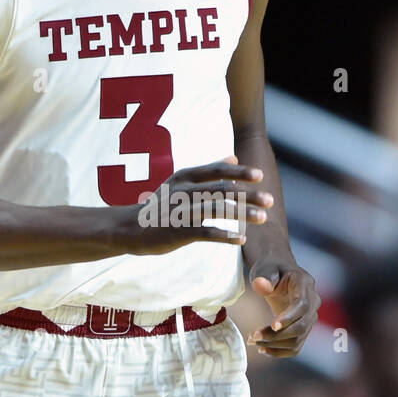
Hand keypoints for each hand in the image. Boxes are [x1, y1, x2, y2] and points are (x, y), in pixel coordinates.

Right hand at [123, 156, 272, 256]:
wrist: (127, 228)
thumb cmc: (159, 205)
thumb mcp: (179, 182)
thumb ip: (207, 171)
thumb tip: (233, 156)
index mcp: (184, 177)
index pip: (216, 171)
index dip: (239, 172)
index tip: (259, 175)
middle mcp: (183, 191)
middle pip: (221, 189)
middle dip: (248, 195)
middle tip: (270, 200)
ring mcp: (180, 211)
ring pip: (217, 210)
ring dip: (243, 214)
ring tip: (263, 219)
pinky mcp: (178, 232)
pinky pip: (207, 233)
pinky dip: (225, 236)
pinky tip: (241, 239)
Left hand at [247, 264, 320, 357]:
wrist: (277, 273)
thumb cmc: (269, 269)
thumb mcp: (264, 268)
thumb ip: (265, 276)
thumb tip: (264, 287)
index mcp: (305, 284)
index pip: (302, 305)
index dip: (289, 317)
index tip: (273, 325)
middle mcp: (312, 301)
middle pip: (301, 326)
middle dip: (277, 335)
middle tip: (253, 337)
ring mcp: (310, 317)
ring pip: (297, 339)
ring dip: (274, 345)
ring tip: (252, 341)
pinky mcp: (303, 328)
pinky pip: (295, 346)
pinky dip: (279, 351)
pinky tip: (262, 348)